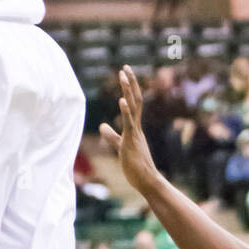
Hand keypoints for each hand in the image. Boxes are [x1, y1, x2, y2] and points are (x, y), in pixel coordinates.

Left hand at [100, 66, 160, 193]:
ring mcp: (135, 133)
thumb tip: (102, 126)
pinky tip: (122, 99)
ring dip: (128, 90)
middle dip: (130, 83)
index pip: (133, 103)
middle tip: (125, 67)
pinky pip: (129, 123)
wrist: (147, 181)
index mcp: (134, 127)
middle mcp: (137, 127)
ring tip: (123, 75)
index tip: (125, 73)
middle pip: (135, 100)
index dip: (130, 88)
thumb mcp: (120, 146)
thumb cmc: (135, 165)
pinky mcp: (132, 141)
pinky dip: (126, 111)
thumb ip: (111, 135)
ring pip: (133, 107)